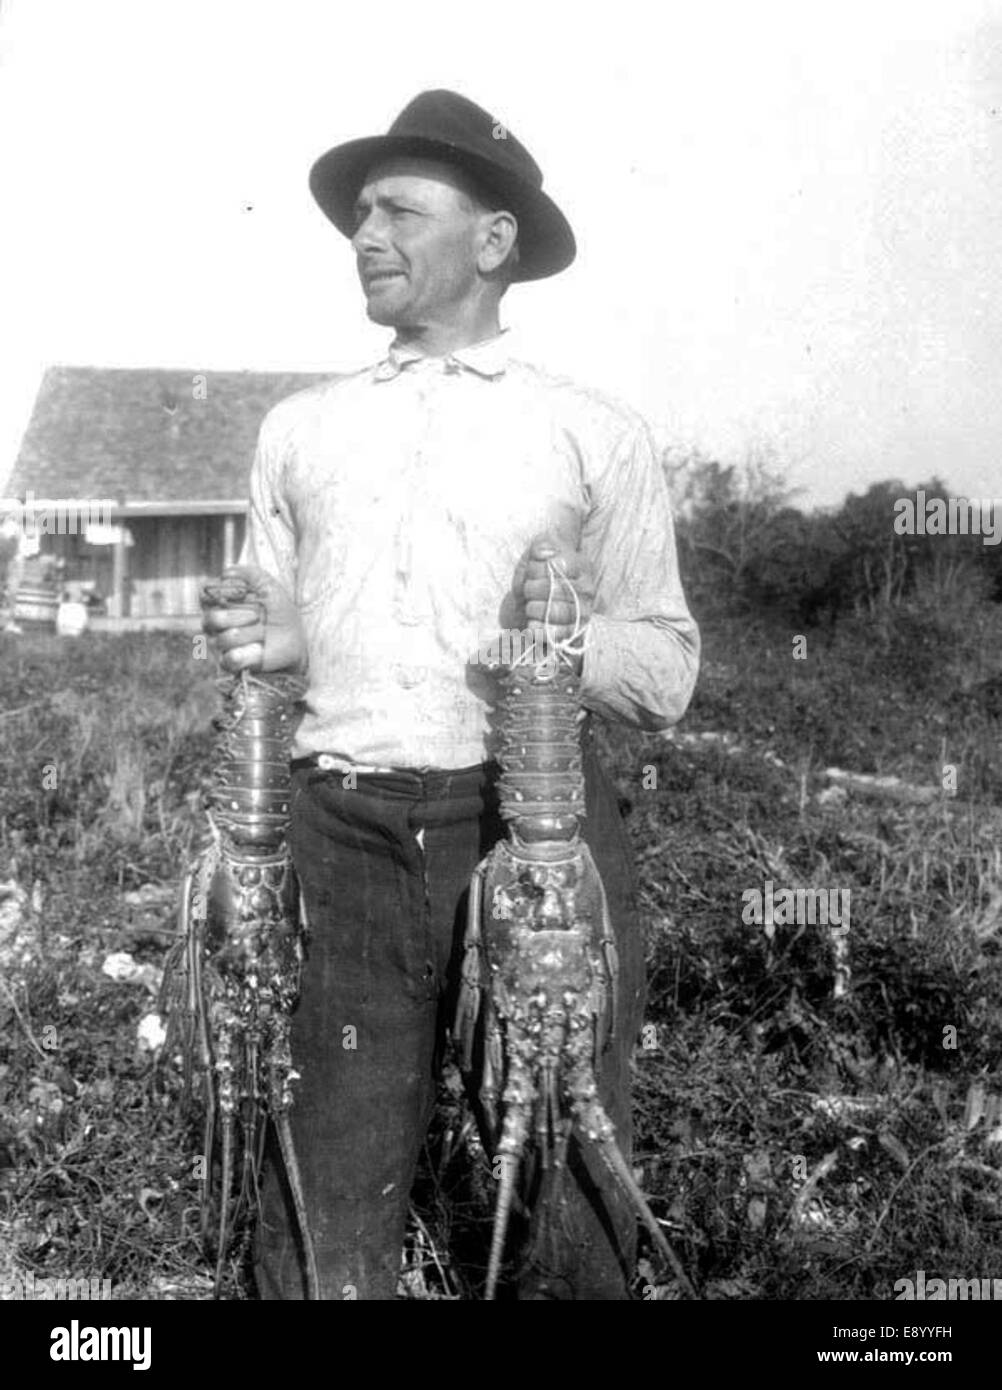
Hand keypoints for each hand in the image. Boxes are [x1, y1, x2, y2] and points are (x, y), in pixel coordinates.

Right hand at [201, 565, 306, 673]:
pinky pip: (229, 659)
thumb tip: (226, 573)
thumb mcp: (269, 586)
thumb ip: (250, 574)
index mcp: (218, 603)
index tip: (246, 595)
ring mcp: (221, 643)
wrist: (294, 635)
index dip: (225, 596)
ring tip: (265, 633)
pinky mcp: (231, 662)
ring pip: (224, 640)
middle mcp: (215, 623)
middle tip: (259, 616)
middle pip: (212, 619)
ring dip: (251, 634)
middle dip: (241, 616)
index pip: (205, 596)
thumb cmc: (278, 609)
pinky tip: (261, 649)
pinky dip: (248, 654)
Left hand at [513, 533, 593, 647]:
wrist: (530, 605)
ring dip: (535, 609)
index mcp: (580, 566)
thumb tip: (545, 554)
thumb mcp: (535, 555)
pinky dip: (540, 630)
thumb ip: (542, 547)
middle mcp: (587, 589)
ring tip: (529, 607)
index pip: (560, 565)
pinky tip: (532, 624)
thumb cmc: (535, 577)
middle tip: (528, 591)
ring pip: (559, 612)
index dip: (538, 569)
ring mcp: (583, 613)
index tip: (531, 572)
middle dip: (533, 590)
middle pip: (557, 589)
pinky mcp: (575, 634)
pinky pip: (559, 634)